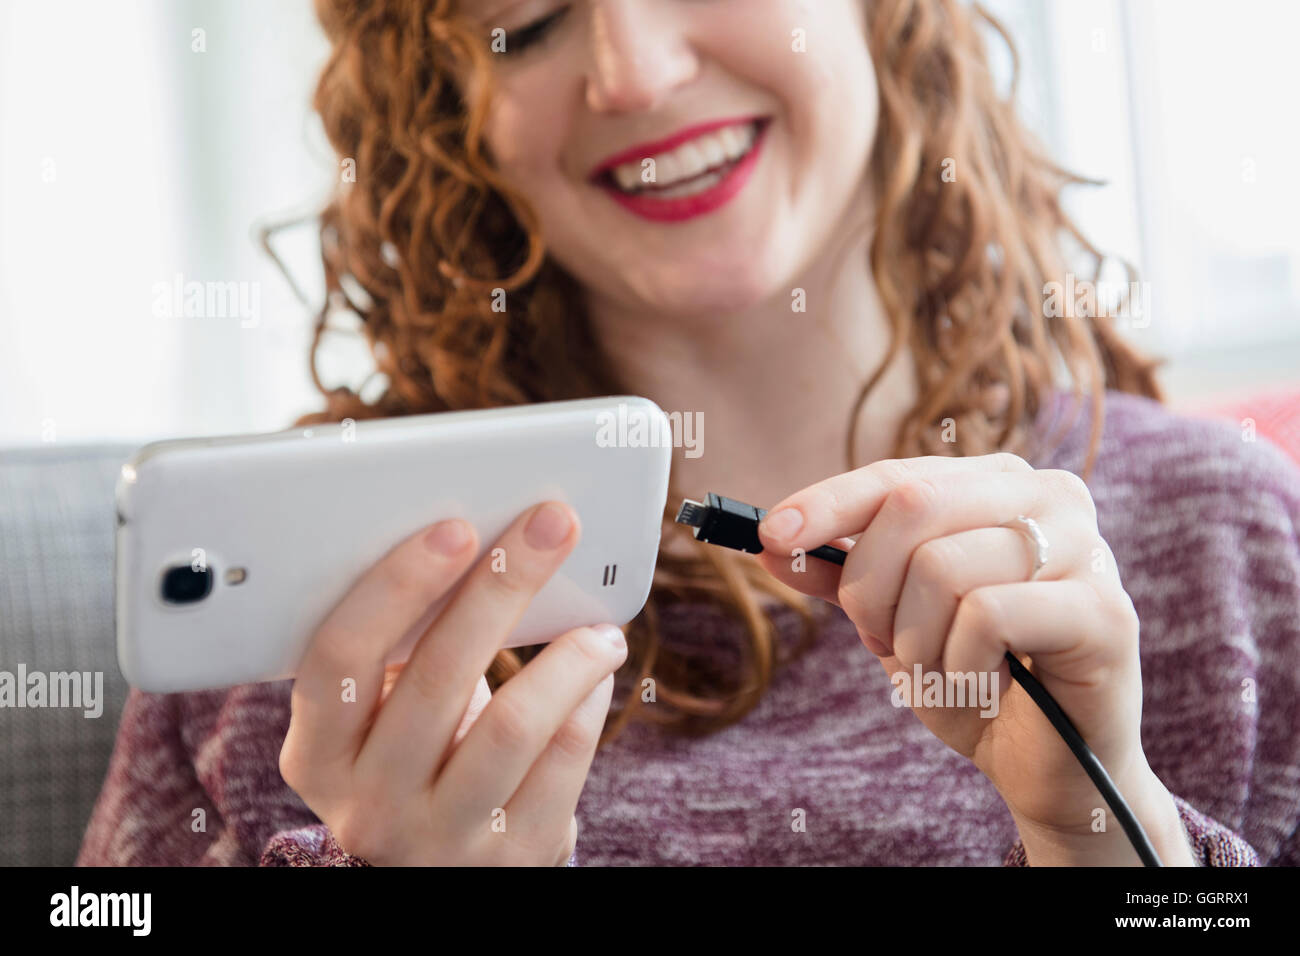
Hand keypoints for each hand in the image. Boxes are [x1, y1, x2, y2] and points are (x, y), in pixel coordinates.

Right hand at [279, 501, 626, 864]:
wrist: (441, 870)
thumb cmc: (414, 762)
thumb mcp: (379, 722)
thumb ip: (401, 653)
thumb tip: (479, 542)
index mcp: (318, 753)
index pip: (340, 658)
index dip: (396, 588)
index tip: (456, 528)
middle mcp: (370, 802)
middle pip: (437, 676)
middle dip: (501, 586)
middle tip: (550, 525)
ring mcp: (442, 835)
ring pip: (513, 725)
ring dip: (566, 657)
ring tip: (599, 626)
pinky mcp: (513, 855)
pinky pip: (562, 761)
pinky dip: (588, 701)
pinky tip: (596, 669)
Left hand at [755, 454, 1192, 864]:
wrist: (1048, 766)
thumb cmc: (975, 679)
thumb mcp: (894, 620)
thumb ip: (843, 574)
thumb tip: (771, 540)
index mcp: (1000, 484)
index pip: (897, 478)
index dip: (827, 504)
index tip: (770, 536)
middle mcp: (1051, 498)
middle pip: (913, 509)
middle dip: (870, 589)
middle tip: (884, 641)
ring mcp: (1087, 550)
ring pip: (943, 568)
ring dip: (917, 642)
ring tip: (946, 669)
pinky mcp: (1105, 612)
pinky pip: (987, 616)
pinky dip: (962, 664)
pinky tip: (988, 684)